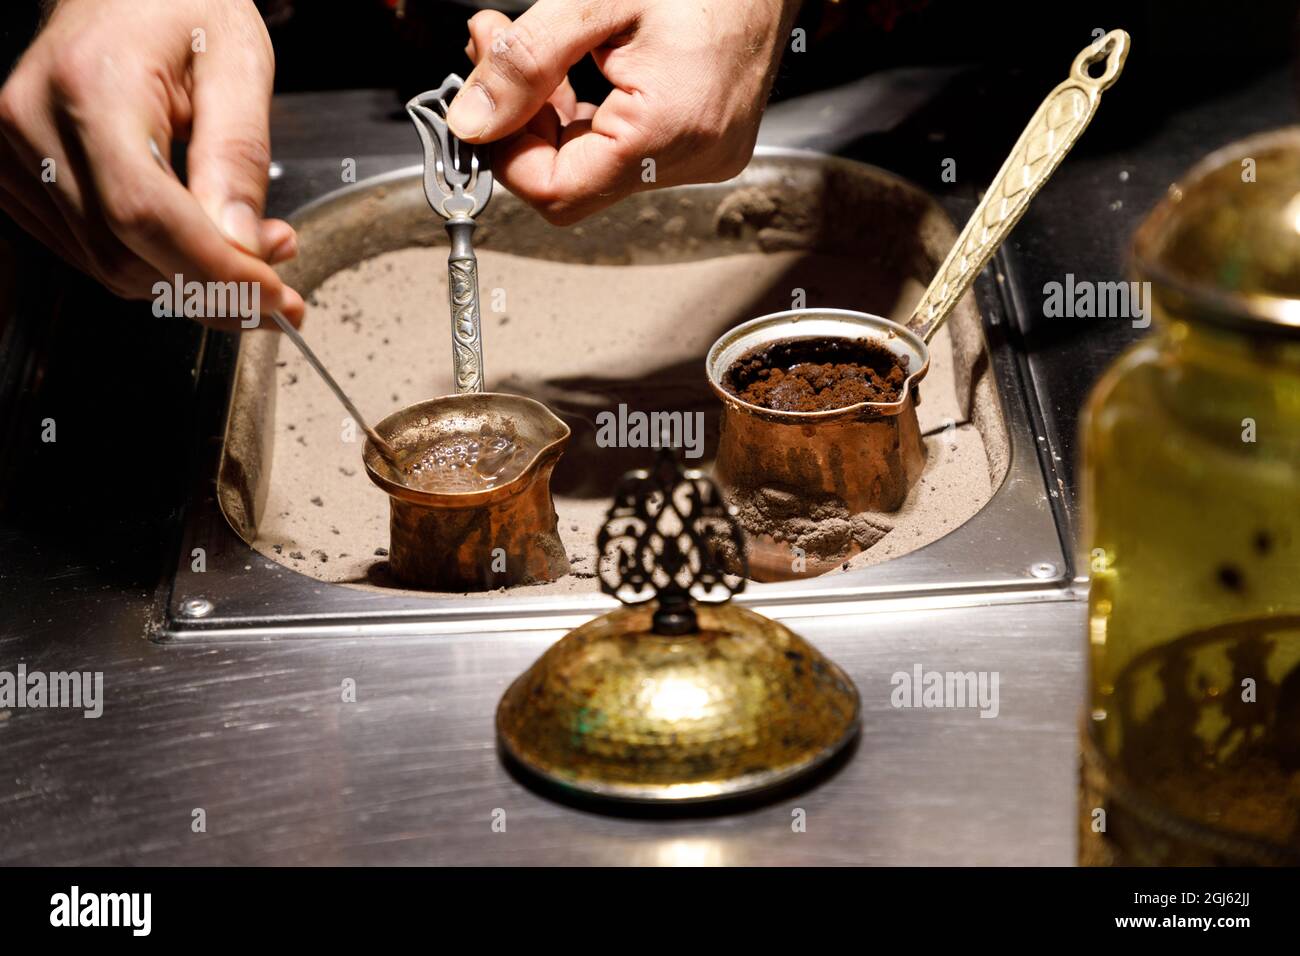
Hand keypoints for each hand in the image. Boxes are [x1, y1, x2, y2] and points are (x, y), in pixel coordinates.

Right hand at [0, 0, 304, 328]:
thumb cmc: (181, 8)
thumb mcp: (238, 66)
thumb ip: (240, 157)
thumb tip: (246, 247)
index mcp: (92, 86)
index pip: (145, 215)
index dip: (215, 273)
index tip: (276, 298)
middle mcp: (34, 123)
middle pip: (124, 254)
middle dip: (215, 288)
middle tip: (280, 283)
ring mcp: (15, 155)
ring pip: (108, 267)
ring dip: (189, 282)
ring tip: (251, 252)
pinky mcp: (17, 178)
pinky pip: (91, 254)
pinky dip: (154, 266)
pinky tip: (200, 244)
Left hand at [447, 0, 798, 225]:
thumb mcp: (594, 0)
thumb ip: (525, 62)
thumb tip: (471, 122)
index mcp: (666, 131)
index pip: (555, 192)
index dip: (504, 151)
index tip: (479, 98)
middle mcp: (694, 159)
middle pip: (573, 181)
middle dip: (522, 120)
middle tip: (494, 47)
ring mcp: (706, 157)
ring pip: (596, 167)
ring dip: (552, 115)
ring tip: (536, 47)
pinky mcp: (709, 145)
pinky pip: (629, 152)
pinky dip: (591, 116)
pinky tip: (581, 69)